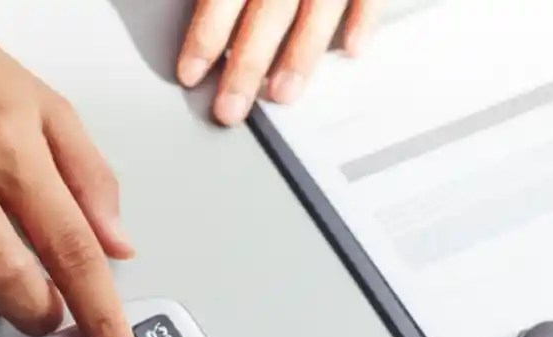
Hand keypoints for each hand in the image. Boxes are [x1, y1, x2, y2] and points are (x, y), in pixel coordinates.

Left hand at [176, 0, 386, 124]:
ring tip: (282, 95)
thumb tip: (198, 11)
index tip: (189, 75)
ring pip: (317, 10)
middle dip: (246, 65)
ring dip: (300, 55)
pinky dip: (363, 20)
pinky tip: (351, 50)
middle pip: (267, 12)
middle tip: (230, 110)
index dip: (205, 36)